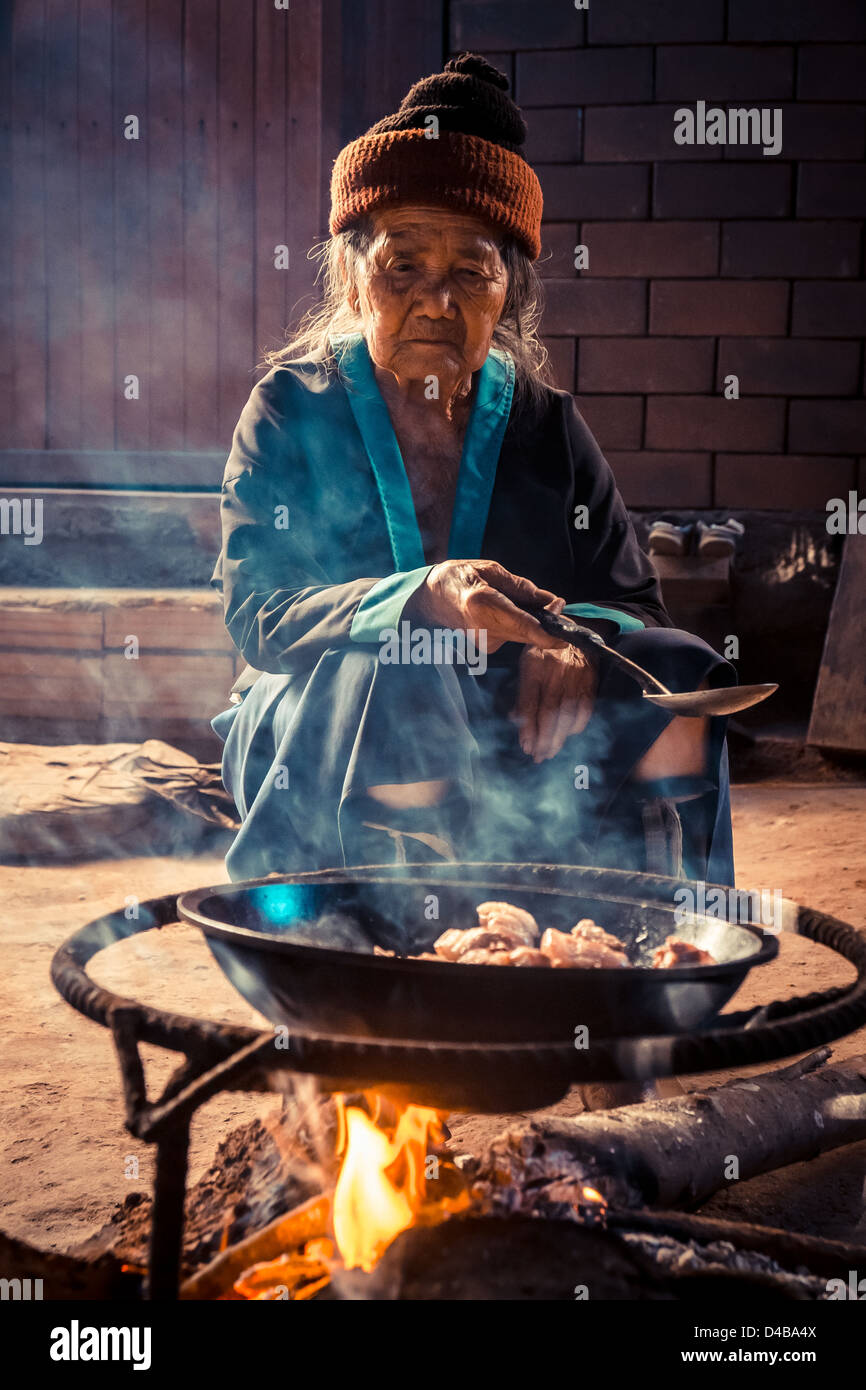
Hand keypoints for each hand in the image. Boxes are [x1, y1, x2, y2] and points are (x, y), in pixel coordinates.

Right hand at [408, 560, 567, 653]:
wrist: (432, 598)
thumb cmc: (459, 578)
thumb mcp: (490, 570)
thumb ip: (521, 587)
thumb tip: (550, 599)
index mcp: (483, 605)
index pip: (524, 627)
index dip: (551, 632)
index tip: (567, 628)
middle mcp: (485, 630)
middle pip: (530, 634)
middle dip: (550, 621)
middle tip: (555, 602)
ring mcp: (486, 642)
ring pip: (525, 635)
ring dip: (537, 622)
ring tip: (531, 602)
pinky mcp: (489, 647)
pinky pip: (516, 636)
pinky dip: (524, 625)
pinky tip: (514, 611)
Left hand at [510, 643, 597, 762]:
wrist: (576, 634)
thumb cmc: (545, 651)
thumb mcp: (527, 664)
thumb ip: (522, 692)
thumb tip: (515, 719)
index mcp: (535, 667)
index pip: (530, 703)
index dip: (528, 727)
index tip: (525, 745)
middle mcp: (555, 674)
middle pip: (549, 714)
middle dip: (543, 739)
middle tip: (538, 756)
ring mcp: (574, 679)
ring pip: (567, 716)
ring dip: (558, 738)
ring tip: (550, 752)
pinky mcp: (589, 683)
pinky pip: (584, 711)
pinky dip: (576, 726)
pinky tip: (567, 734)